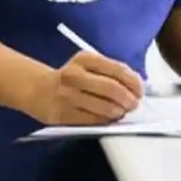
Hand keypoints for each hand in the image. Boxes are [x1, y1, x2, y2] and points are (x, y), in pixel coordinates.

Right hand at [27, 51, 144, 125]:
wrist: (40, 90)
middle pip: (112, 89)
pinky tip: (108, 118)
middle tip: (133, 105)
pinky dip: (106, 121)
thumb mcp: (88, 66)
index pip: (118, 69)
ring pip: (105, 108)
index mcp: (84, 59)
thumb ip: (111, 73)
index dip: (134, 83)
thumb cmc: (73, 79)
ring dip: (119, 113)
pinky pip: (94, 121)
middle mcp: (74, 75)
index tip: (140, 91)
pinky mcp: (63, 114)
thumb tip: (137, 88)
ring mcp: (68, 96)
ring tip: (121, 112)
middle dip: (129, 100)